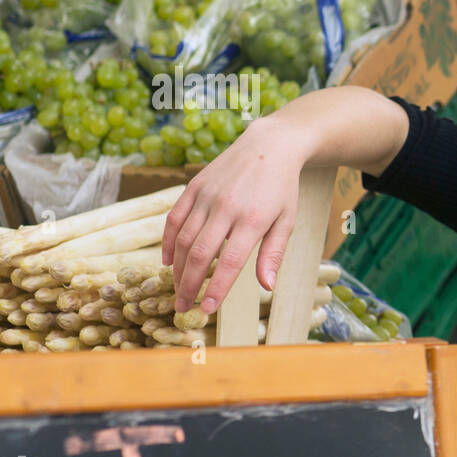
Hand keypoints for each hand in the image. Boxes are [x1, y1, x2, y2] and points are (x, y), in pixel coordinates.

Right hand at [162, 115, 306, 313]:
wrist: (269, 146)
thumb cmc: (281, 189)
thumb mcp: (286, 221)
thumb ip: (273, 254)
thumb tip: (266, 286)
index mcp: (252, 220)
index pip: (231, 262)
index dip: (217, 288)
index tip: (207, 309)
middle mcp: (226, 208)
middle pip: (201, 253)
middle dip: (189, 285)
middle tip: (183, 308)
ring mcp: (206, 196)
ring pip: (184, 239)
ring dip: (178, 269)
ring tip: (178, 290)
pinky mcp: (194, 187)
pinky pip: (174, 219)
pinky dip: (168, 242)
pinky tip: (169, 262)